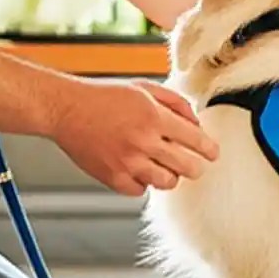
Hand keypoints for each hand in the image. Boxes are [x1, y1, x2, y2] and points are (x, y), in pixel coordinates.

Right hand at [49, 79, 219, 195]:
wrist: (66, 109)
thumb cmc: (104, 96)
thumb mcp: (144, 87)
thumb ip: (175, 103)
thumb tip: (196, 123)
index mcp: (153, 116)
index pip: (195, 139)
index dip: (209, 148)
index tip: (213, 153)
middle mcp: (143, 141)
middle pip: (187, 167)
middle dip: (195, 166)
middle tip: (194, 165)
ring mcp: (127, 162)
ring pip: (167, 182)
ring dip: (169, 175)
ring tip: (161, 165)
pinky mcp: (113, 177)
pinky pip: (140, 190)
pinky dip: (142, 182)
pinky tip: (137, 169)